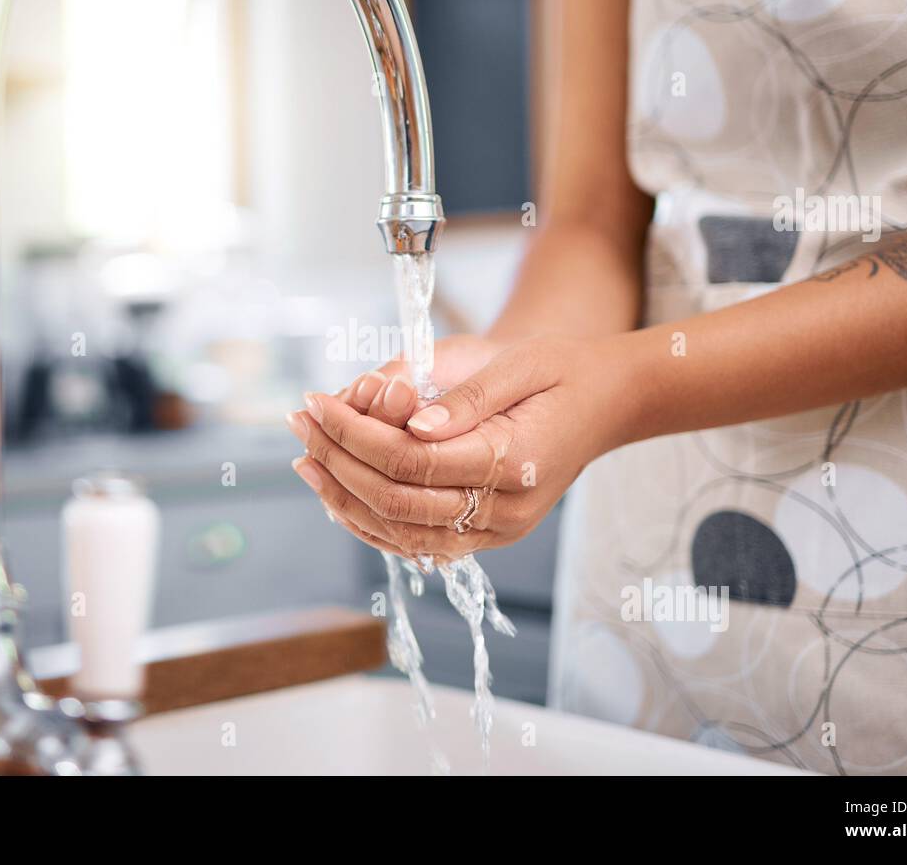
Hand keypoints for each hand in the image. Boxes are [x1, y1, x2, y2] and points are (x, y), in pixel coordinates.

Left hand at [286, 334, 637, 560]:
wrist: (607, 401)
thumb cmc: (560, 372)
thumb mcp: (517, 364)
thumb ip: (465, 399)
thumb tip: (410, 422)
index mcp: (513, 462)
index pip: (411, 461)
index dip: (354, 434)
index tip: (317, 401)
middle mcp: (506, 509)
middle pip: (397, 501)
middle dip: (337, 461)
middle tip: (299, 422)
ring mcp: (498, 530)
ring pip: (402, 533)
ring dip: (344, 499)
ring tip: (305, 460)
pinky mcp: (489, 535)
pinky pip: (418, 542)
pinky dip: (372, 524)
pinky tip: (338, 496)